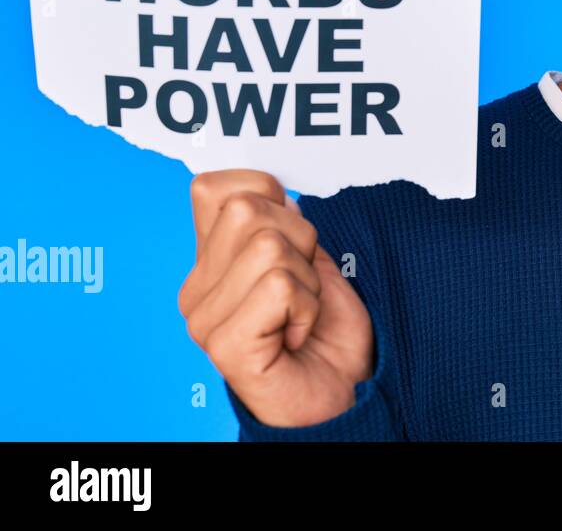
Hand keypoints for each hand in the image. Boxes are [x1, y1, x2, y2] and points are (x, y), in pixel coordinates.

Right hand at [178, 170, 374, 425]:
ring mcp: (204, 320)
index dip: (266, 193)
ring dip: (308, 279)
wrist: (341, 397)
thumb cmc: (328, 336)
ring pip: (268, 246)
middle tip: (302, 286)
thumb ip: (285, 227)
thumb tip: (277, 195)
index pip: (212, 187)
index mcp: (210, 264)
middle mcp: (196, 290)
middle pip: (246, 207)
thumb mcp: (311, 264)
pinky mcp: (223, 345)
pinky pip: (278, 286)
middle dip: (299, 238)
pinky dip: (307, 306)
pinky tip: (297, 334)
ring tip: (301, 314)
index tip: (291, 238)